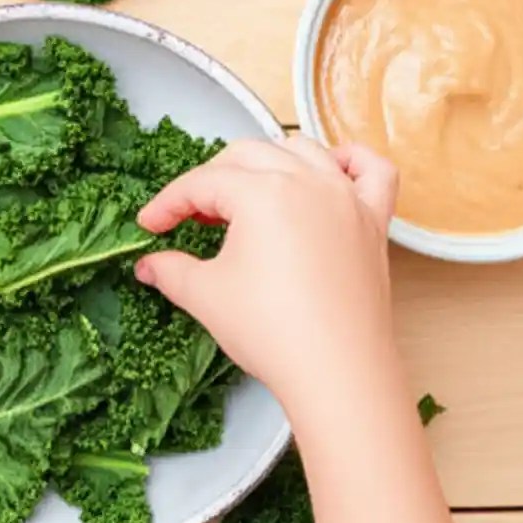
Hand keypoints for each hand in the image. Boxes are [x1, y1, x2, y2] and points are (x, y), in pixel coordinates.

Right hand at [135, 137, 399, 401]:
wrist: (337, 371)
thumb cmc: (272, 331)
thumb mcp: (206, 296)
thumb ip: (171, 270)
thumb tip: (148, 264)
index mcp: (262, 192)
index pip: (202, 183)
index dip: (168, 203)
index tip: (150, 225)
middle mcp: (308, 181)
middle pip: (248, 156)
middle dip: (212, 179)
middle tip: (191, 216)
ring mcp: (346, 198)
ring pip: (302, 151)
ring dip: (267, 162)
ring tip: (247, 194)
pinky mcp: (373, 222)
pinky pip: (370, 171)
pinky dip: (349, 161)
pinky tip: (328, 171)